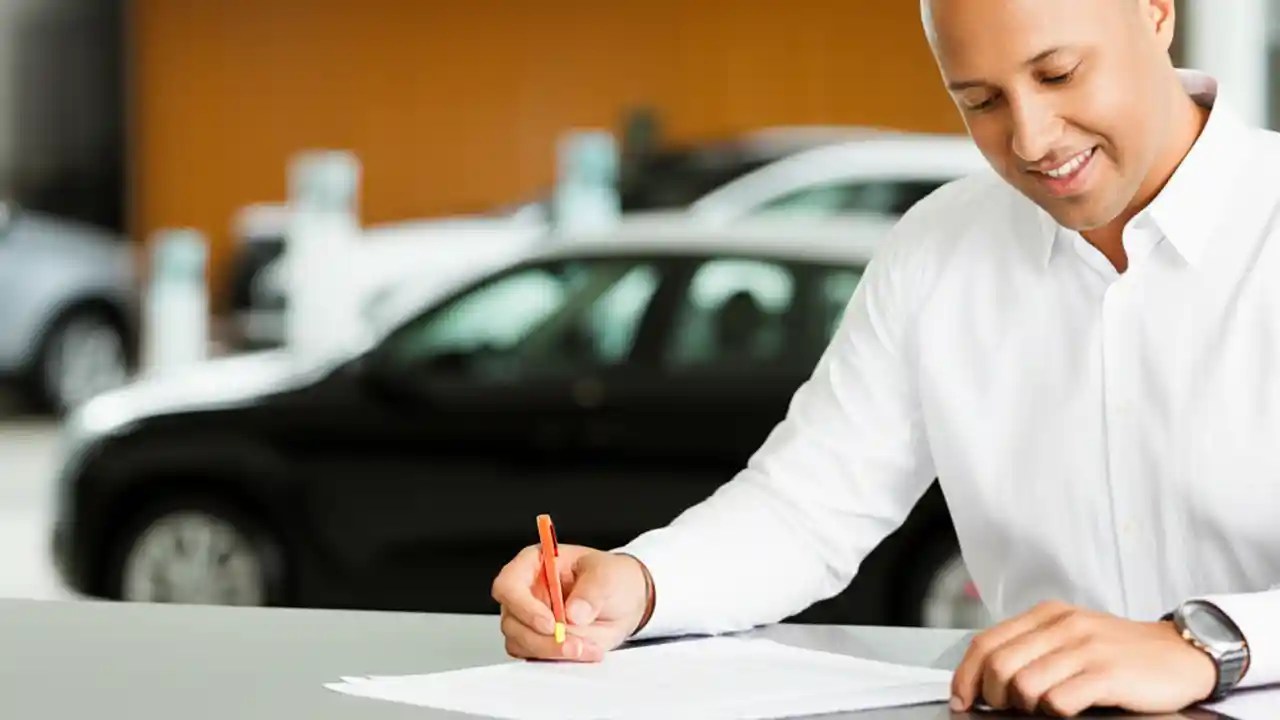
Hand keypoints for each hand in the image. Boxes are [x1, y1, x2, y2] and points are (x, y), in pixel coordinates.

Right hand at [491, 544, 651, 662]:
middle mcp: (525, 592)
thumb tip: (574, 613)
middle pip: (512, 621)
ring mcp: (529, 619)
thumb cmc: (610, 578)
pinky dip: (560, 659)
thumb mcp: (607, 575)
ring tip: (586, 647)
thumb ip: (591, 591)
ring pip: (521, 643)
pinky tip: (585, 651)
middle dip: (543, 639)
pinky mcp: (538, 642)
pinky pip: (536, 657)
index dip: (524, 607)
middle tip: (573, 644)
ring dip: (553, 651)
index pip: (509, 584)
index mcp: (534, 564)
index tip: (551, 623)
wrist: (626, 601)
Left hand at [950, 601, 1216, 716]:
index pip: (986, 643)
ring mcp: (1085, 648)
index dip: (965, 675)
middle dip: (992, 695)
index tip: (961, 698)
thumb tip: (986, 677)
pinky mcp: (1107, 674)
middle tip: (1004, 708)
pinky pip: (1060, 700)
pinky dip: (1054, 712)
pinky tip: (1066, 710)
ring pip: (1024, 684)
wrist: (1180, 652)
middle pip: (999, 665)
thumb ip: (1032, 648)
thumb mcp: (1071, 636)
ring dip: (1024, 706)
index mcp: (1046, 614)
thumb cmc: (1120, 651)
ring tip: (1040, 708)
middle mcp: (1062, 626)